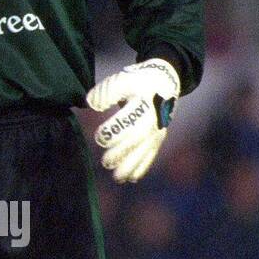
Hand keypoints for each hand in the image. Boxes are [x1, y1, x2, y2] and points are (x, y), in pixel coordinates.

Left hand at [85, 58, 179, 182]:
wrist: (165, 82)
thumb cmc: (139, 82)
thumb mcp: (123, 80)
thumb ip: (106, 91)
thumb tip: (92, 104)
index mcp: (143, 103)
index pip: (129, 119)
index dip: (114, 130)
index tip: (99, 137)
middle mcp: (153, 119)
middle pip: (137, 139)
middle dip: (121, 153)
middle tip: (105, 162)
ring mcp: (157, 130)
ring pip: (145, 151)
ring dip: (131, 166)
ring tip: (117, 178)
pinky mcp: (158, 138)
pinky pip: (151, 155)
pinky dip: (142, 168)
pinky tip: (131, 179)